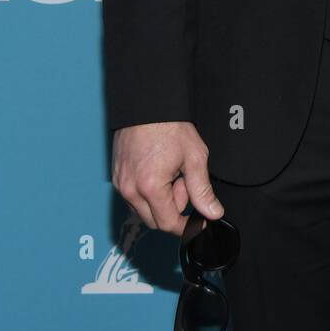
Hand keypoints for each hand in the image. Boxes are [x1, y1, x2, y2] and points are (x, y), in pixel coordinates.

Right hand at [111, 121, 224, 235]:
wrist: (147, 105)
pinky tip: (158, 171)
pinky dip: (148, 192)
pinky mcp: (116, 177)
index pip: (168, 223)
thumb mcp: (194, 158)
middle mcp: (130, 189)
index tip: (199, 220)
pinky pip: (133, 197)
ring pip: (143, 210)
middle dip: (173, 208)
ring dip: (160, 201)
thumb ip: (202, 190)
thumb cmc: (170, 126)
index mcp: (150, 187)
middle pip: (154, 221)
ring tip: (171, 173)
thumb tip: (212, 213)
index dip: (186, 225)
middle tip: (183, 181)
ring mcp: (120, 184)